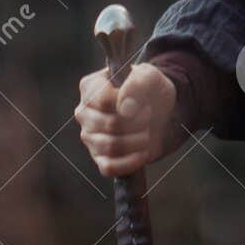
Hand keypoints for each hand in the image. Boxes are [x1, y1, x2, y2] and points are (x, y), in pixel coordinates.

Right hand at [74, 61, 178, 176]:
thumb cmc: (149, 89)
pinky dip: (130, 162)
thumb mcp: (149, 76)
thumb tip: (125, 107)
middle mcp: (84, 112)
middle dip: (138, 123)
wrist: (160, 110)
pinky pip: (109, 167)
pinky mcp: (100, 158)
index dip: (129, 104)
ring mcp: (89, 137)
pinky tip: (143, 152)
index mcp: (90, 87)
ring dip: (138, 141)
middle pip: (110, 124)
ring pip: (111, 146)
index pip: (104, 100)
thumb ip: (136, 84)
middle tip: (149, 117)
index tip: (144, 103)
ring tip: (147, 132)